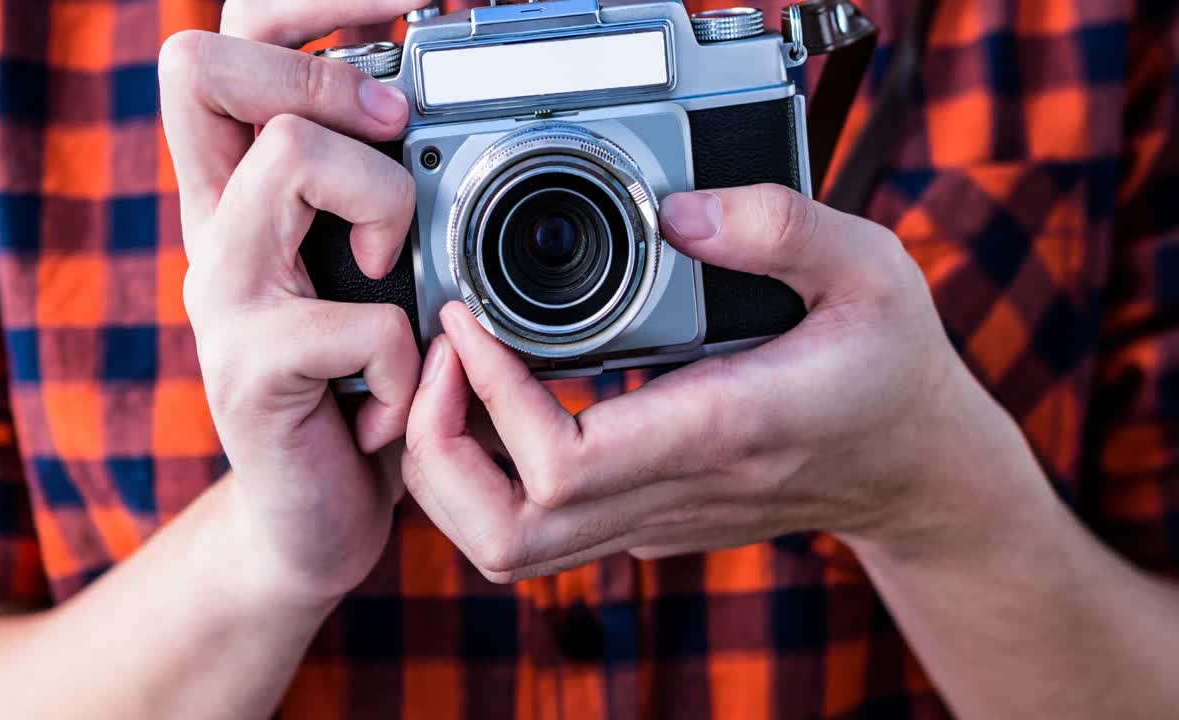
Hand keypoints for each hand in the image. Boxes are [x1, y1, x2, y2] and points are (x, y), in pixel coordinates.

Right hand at [158, 0, 427, 603]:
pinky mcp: (248, 374)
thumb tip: (455, 113)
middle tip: (393, 141)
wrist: (317, 516)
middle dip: (322, 80)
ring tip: (399, 277)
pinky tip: (394, 392)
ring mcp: (221, 297)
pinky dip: (403, 354)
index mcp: (244, 188)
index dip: (310, 0)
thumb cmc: (364, 382)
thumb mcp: (385, 272)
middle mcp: (214, 225)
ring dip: (381, 205)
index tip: (414, 4)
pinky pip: (355, 318)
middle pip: (203, 66)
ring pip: (284, 160)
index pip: (229, 40)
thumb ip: (393, 194)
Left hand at [403, 184, 1007, 581]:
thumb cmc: (893, 368)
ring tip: (455, 378)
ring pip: (508, 548)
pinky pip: (536, 527)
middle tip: (442, 358)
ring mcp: (655, 519)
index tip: (470, 320)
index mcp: (721, 430)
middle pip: (507, 532)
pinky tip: (496, 400)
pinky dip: (485, 473)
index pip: (563, 460)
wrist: (916, 471)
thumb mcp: (868, 269)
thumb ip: (777, 227)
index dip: (491, 396)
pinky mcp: (644, 522)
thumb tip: (675, 208)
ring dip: (449, 470)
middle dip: (437, 448)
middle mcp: (676, 490)